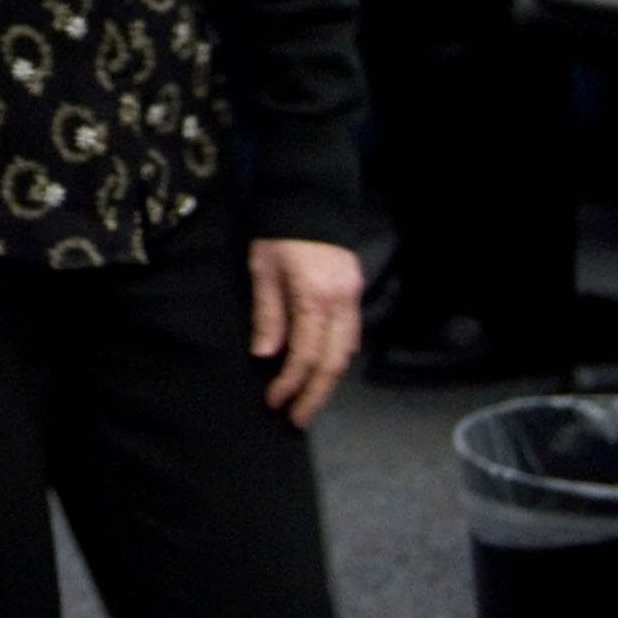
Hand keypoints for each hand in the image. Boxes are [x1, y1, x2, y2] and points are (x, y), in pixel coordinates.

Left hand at [249, 238, 363, 424]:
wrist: (311, 199)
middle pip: (333, 362)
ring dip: (327, 381)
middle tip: (297, 418)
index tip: (274, 401)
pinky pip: (350, 336)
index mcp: (315, 298)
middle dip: (315, 394)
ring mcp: (353, 299)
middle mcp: (341, 304)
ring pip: (346, 353)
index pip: (305, 354)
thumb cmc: (279, 233)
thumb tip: (264, 355)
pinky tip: (323, 370)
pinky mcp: (355, 294)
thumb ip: (267, 313)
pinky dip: (337, 358)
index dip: (290, 382)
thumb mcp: (263, 269)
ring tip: (308, 402)